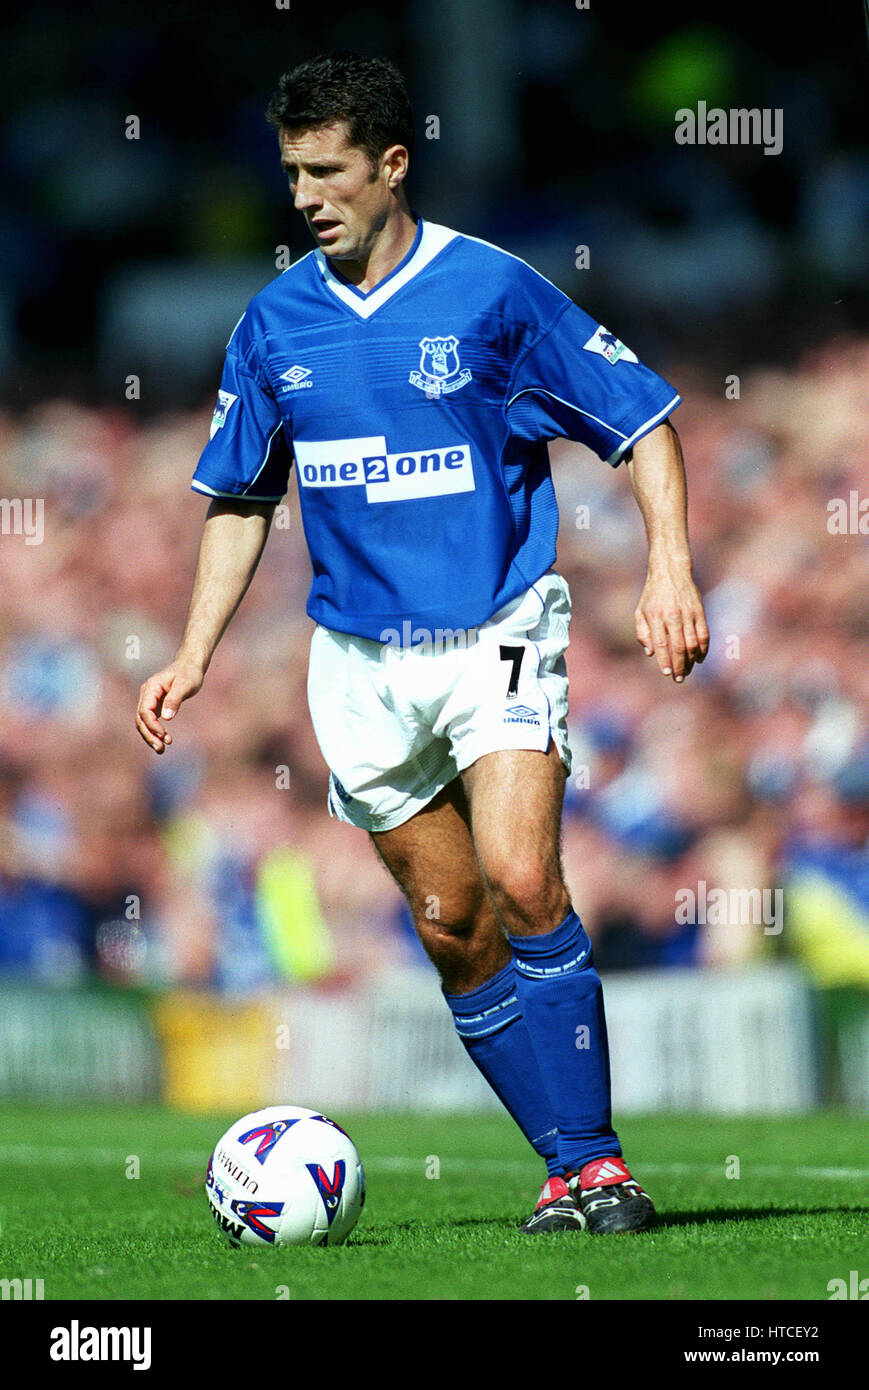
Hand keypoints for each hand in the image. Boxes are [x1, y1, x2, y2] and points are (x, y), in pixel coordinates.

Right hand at [136, 660, 204, 752]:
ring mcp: (149, 700)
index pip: (145, 711)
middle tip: (161, 748)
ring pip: (143, 722)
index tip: (164, 736)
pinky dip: (155, 732)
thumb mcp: (185, 684)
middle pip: (140, 719)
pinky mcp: (155, 705)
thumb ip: (175, 699)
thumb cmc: (189, 673)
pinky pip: (150, 721)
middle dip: (149, 735)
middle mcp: (146, 695)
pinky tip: (165, 741)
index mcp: (151, 688)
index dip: (152, 725)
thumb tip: (166, 717)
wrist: (190, 666)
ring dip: (151, 736)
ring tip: (162, 749)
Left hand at [634, 564, 708, 682]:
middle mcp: (673, 615)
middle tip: (679, 678)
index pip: (660, 644)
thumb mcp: (640, 611)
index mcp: (656, 616)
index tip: (667, 673)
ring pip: (693, 643)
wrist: (670, 571)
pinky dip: (703, 649)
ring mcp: (688, 613)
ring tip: (688, 671)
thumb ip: (642, 633)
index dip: (664, 660)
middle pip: (678, 646)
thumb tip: (650, 653)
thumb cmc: (652, 594)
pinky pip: (704, 634)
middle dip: (679, 666)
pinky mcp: (700, 611)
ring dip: (691, 660)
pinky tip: (699, 658)